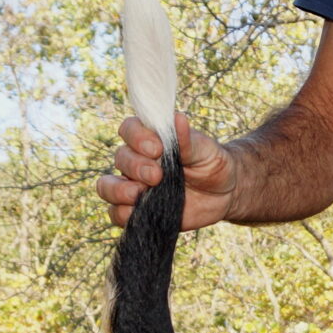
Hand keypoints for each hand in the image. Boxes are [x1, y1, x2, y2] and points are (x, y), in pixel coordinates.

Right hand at [96, 112, 235, 230]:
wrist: (224, 193)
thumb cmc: (212, 163)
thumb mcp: (206, 150)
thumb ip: (188, 139)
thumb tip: (178, 118)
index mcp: (150, 139)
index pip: (129, 129)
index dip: (136, 137)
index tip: (156, 148)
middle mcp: (137, 161)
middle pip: (120, 158)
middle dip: (135, 167)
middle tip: (157, 175)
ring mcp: (135, 186)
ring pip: (108, 186)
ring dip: (118, 190)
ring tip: (139, 193)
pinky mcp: (139, 211)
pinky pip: (117, 213)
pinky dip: (122, 214)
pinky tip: (139, 212)